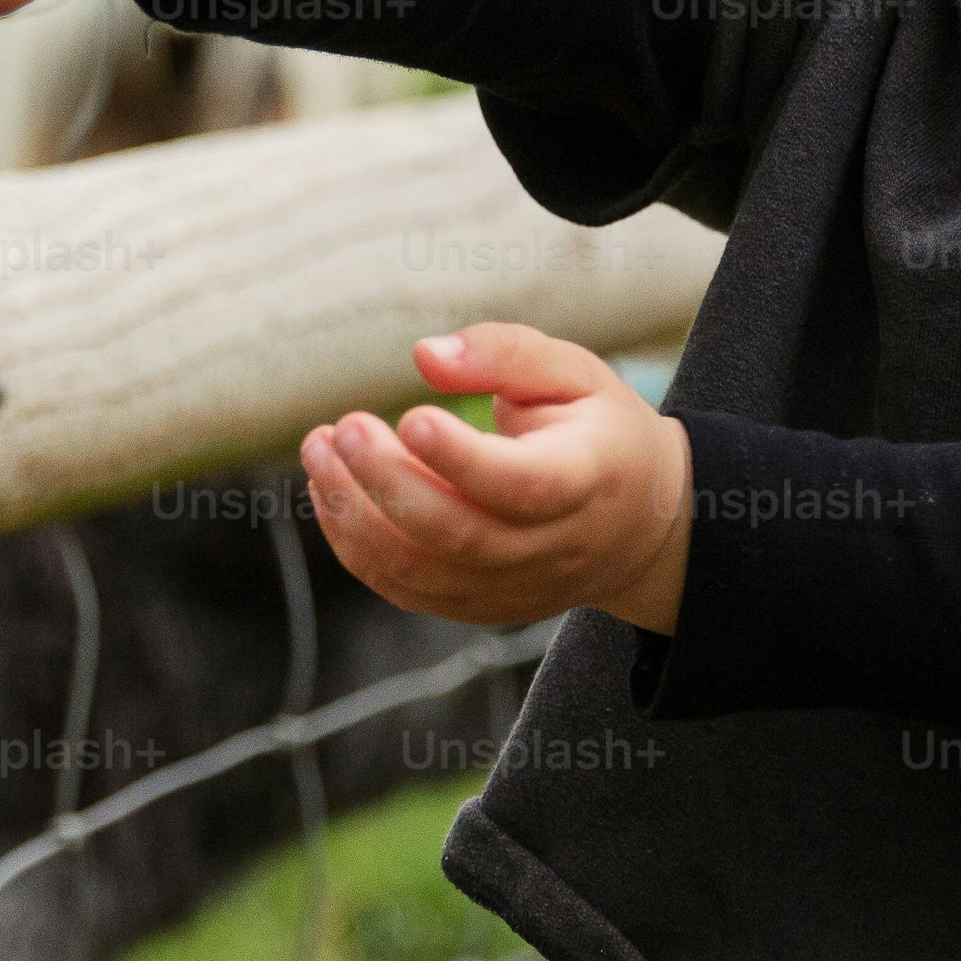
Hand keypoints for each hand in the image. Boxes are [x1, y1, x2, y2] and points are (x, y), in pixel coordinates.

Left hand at [300, 322, 690, 632]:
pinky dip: (356, 548)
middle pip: (459, 536)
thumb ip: (504, 354)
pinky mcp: (481, 606)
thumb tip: (425, 355)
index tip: (409, 415)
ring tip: (319, 452)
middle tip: (342, 428)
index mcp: (587, 480)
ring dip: (355, 517)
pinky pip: (407, 591)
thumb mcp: (574, 374)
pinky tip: (331, 492)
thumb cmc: (598, 430)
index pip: (521, 485)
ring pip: (422, 572)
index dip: (461, 459)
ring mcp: (515, 587)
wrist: (641, 523)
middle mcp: (552, 547)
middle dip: (386, 482)